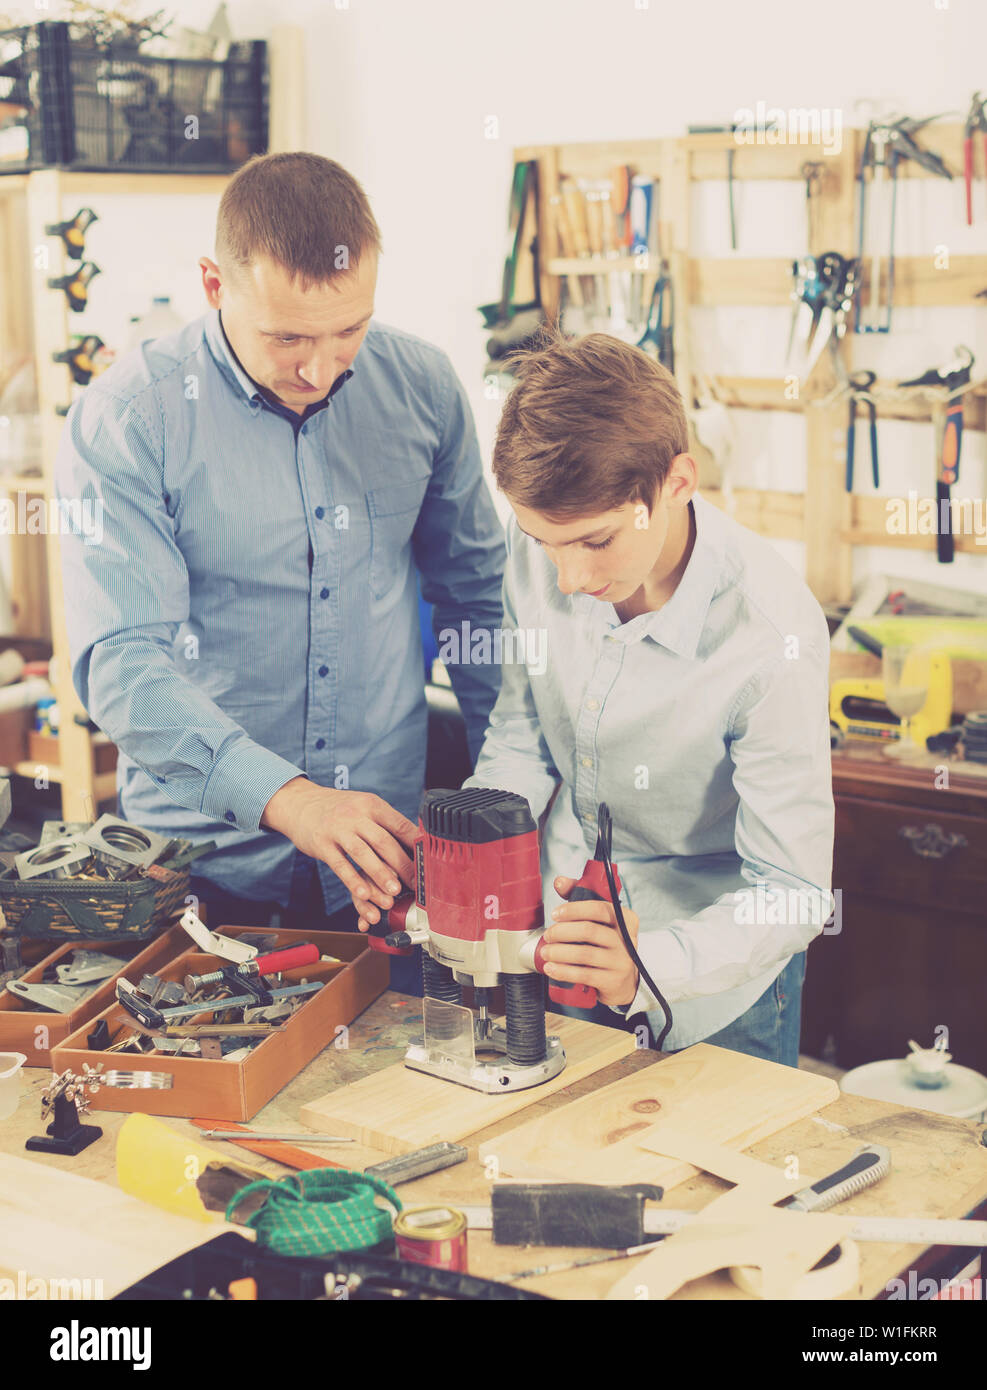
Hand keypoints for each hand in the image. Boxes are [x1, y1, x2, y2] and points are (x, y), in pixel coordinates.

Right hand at [262, 778, 416, 915]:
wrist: (300, 803)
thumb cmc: (338, 809)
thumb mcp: (364, 806)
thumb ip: (385, 823)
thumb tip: (416, 842)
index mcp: (372, 804)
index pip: (400, 825)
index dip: (416, 845)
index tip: (428, 863)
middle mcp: (356, 814)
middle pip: (384, 841)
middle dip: (402, 865)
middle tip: (415, 884)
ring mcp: (338, 829)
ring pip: (363, 854)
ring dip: (380, 875)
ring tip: (394, 893)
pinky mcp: (322, 844)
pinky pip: (340, 865)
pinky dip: (353, 881)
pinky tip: (363, 894)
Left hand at [538, 875, 639, 1007]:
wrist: (623, 980)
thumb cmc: (607, 944)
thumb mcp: (600, 920)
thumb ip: (580, 897)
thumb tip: (559, 881)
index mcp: (626, 919)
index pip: (599, 908)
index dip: (574, 909)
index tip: (555, 913)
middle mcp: (627, 939)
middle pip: (589, 930)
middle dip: (562, 932)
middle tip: (547, 935)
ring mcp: (622, 961)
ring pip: (585, 953)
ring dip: (559, 952)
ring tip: (545, 952)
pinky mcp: (613, 980)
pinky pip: (585, 974)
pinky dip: (564, 971)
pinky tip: (551, 968)